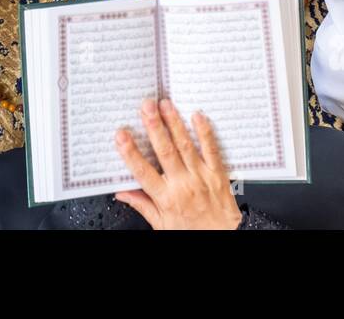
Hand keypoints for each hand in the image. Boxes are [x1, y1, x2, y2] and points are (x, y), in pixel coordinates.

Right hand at [112, 98, 241, 229]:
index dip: (130, 152)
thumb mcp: (162, 225)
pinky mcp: (217, 174)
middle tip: (145, 106)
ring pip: (185, 146)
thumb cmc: (192, 232)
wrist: (222, 239)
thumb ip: (143, 205)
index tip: (121, 135)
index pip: (143, 171)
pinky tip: (197, 116)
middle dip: (154, 127)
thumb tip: (122, 192)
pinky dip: (204, 132)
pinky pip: (210, 149)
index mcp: (166, 198)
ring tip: (165, 104)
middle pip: (165, 152)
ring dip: (174, 123)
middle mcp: (183, 185)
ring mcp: (201, 177)